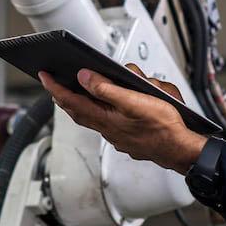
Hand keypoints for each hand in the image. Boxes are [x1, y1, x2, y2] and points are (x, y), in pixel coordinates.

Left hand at [38, 65, 206, 172]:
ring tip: (71, 93)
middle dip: (62, 96)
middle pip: (77, 111)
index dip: (55, 87)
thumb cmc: (164, 127)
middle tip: (53, 83)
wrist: (180, 151)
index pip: (72, 100)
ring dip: (78, 104)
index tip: (44, 75)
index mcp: (106, 118)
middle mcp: (107, 128)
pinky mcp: (127, 137)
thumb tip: (84, 78)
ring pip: (90, 117)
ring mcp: (117, 134)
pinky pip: (104, 122)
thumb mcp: (135, 102)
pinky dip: (97, 112)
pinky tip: (102, 108)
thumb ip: (108, 89)